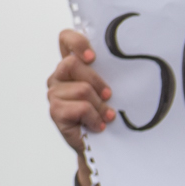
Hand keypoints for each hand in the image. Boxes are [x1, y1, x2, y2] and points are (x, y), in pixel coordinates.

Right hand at [48, 29, 111, 185]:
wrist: (102, 146)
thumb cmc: (107, 114)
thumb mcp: (110, 90)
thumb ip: (109, 73)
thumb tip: (130, 59)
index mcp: (72, 66)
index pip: (65, 39)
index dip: (76, 42)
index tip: (93, 57)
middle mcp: (59, 77)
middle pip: (72, 64)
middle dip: (97, 82)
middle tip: (108, 96)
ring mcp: (54, 94)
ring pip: (82, 89)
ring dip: (99, 105)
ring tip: (104, 116)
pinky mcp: (55, 111)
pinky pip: (81, 107)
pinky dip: (95, 118)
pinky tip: (98, 126)